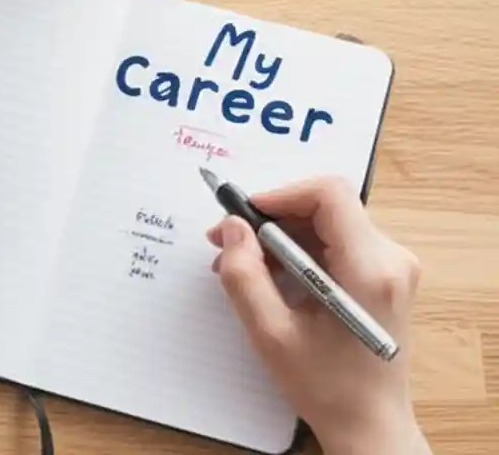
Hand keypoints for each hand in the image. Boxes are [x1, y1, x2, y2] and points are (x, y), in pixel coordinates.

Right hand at [207, 177, 429, 454]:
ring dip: (281, 236)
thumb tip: (231, 227)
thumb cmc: (325, 386)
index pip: (329, 195)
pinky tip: (271, 276)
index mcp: (369, 269)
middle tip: (227, 242)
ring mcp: (392, 266)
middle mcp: (391, 259)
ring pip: (328, 223)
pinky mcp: (385, 275)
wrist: (370, 423)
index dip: (280, 195)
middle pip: (326, 207)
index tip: (242, 215)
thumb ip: (244, 275)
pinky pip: (337, 243)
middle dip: (272, 218)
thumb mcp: (270, 333)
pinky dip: (299, 251)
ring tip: (243, 265)